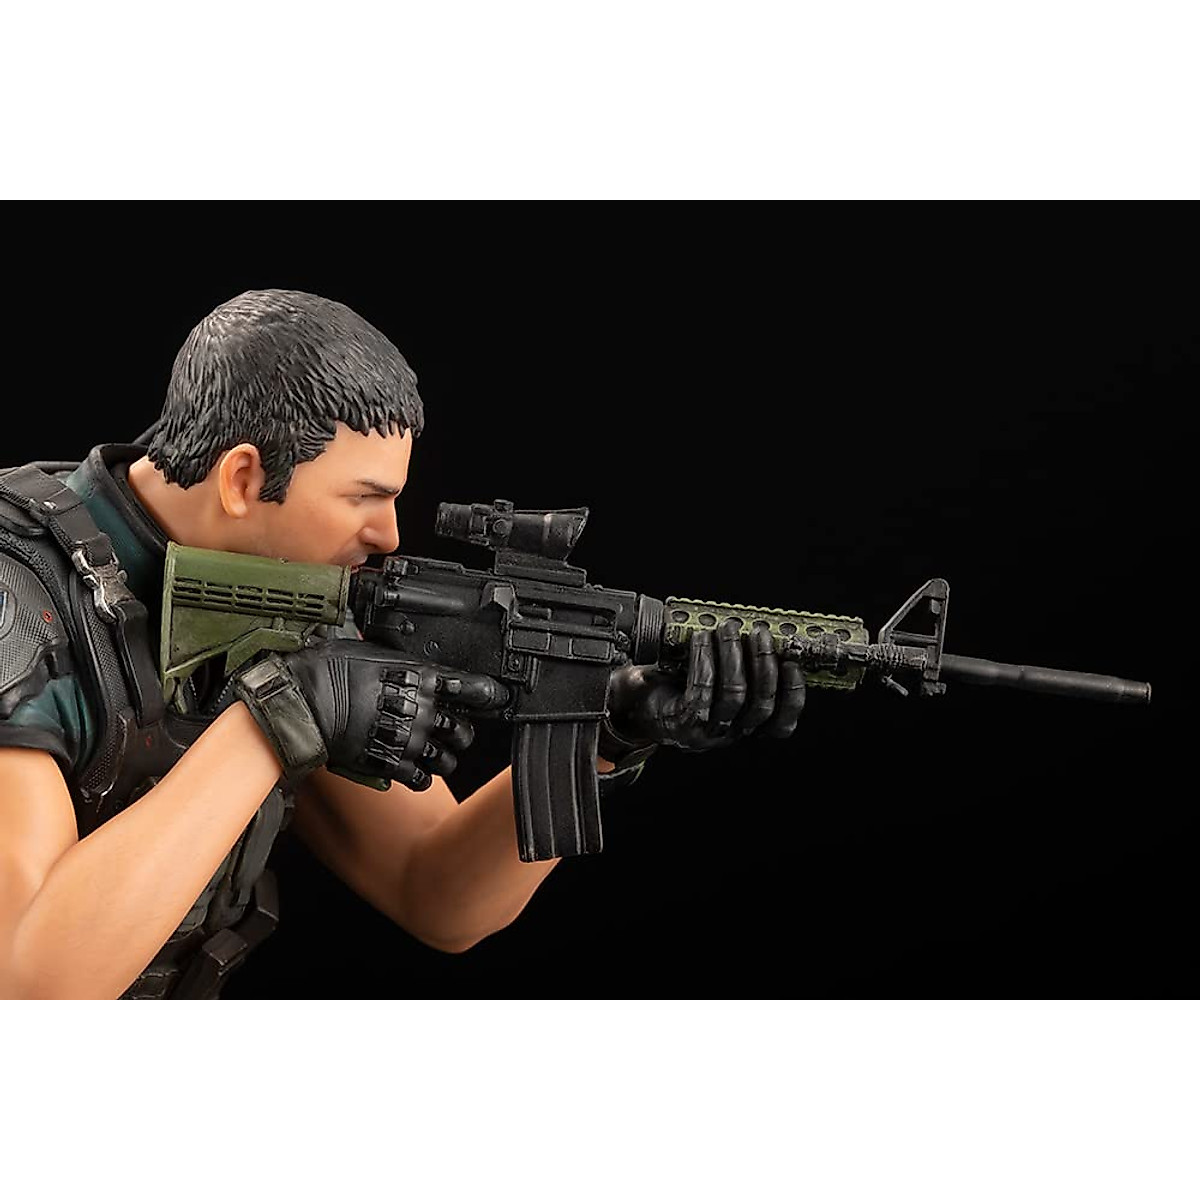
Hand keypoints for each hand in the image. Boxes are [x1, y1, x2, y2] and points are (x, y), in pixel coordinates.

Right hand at [234, 640, 508, 789]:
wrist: (303, 701)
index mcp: (421, 678)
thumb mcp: (373, 650)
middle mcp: (422, 711)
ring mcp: (408, 740)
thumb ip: (400, 659)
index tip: (495, 697)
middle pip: (464, 729)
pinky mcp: (390, 764)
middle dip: (463, 731)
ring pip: (447, 759)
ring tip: (436, 752)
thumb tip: (406, 657)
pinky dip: (422, 776)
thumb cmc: (330, 668)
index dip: (488, 694)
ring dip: (445, 756)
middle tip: (455, 729)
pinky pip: (421, 779)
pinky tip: (415, 769)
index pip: (471, 688)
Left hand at [606, 619, 804, 751]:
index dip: (793, 696)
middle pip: (760, 706)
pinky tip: (701, 639)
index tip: (794, 665)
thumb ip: (740, 667)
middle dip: (764, 666)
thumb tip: (765, 636)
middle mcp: (728, 734)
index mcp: (743, 726)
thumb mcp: (713, 681)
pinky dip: (705, 661)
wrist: (632, 703)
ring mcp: (705, 731)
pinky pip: (701, 691)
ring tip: (728, 629)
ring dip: (734, 657)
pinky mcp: (682, 722)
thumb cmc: (676, 686)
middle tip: (761, 634)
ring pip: (733, 696)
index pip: (779, 725)